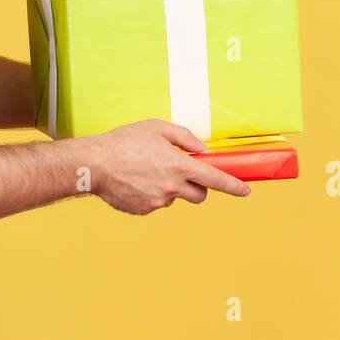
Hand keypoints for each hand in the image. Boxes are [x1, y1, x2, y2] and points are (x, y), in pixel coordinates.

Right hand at [83, 119, 250, 214]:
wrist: (94, 164)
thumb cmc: (124, 142)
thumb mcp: (156, 128)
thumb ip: (184, 137)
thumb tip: (201, 149)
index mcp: (179, 166)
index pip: (215, 179)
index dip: (234, 186)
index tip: (246, 190)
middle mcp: (172, 187)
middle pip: (199, 196)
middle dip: (197, 187)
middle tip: (182, 174)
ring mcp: (157, 202)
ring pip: (174, 198)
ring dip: (169, 188)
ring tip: (145, 171)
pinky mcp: (143, 210)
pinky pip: (155, 203)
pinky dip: (150, 194)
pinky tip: (134, 181)